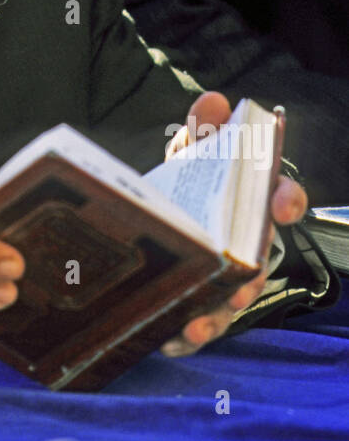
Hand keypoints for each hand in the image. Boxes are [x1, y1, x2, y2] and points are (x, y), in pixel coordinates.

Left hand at [160, 92, 306, 355]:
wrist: (155, 234)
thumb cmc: (185, 197)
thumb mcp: (188, 159)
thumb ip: (201, 130)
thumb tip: (214, 102)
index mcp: (250, 208)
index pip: (281, 201)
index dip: (286, 200)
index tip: (282, 203)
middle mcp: (246, 250)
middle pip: (260, 265)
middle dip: (252, 274)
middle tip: (241, 279)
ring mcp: (225, 284)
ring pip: (230, 305)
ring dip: (218, 315)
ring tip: (199, 322)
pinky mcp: (198, 312)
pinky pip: (196, 329)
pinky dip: (186, 337)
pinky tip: (173, 338)